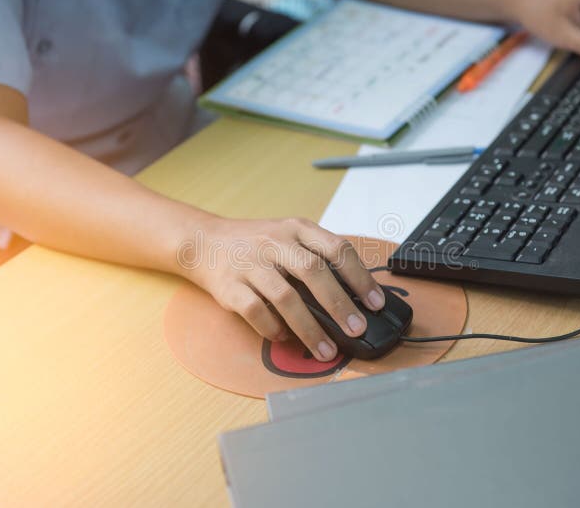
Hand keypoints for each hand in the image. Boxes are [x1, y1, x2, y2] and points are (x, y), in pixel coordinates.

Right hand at [180, 216, 385, 361]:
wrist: (204, 241)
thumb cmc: (255, 245)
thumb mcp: (289, 237)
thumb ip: (316, 258)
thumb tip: (354, 298)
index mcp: (297, 229)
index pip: (336, 249)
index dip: (360, 277)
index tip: (375, 303)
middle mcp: (275, 242)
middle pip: (313, 272)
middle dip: (339, 304)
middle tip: (357, 329)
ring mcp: (251, 264)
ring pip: (285, 297)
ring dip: (309, 328)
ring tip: (326, 350)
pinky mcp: (230, 286)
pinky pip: (255, 311)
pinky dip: (273, 329)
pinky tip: (284, 338)